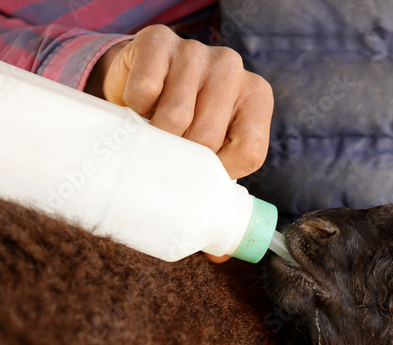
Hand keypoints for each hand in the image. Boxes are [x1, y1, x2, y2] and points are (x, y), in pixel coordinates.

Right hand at [86, 26, 273, 262]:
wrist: (138, 79)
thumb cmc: (181, 129)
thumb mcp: (206, 159)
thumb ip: (216, 198)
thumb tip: (220, 255)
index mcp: (257, 98)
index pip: (250, 151)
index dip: (222, 175)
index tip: (200, 181)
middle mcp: (234, 69)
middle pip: (210, 137)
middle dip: (184, 160)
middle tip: (166, 160)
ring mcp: (197, 50)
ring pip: (177, 114)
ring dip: (157, 136)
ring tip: (151, 136)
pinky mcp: (158, 40)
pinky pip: (146, 89)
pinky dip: (135, 107)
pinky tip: (137, 108)